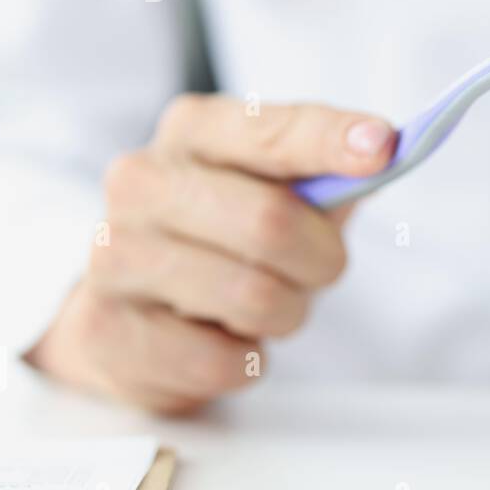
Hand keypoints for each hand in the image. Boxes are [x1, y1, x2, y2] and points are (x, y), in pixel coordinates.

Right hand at [26, 94, 393, 412]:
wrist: (140, 311)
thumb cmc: (229, 238)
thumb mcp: (284, 193)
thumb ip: (330, 174)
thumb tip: (385, 152)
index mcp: (193, 130)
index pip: (271, 130)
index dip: (330, 140)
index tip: (384, 148)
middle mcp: (140, 180)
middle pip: (269, 221)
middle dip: (321, 258)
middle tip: (323, 269)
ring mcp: (112, 253)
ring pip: (252, 295)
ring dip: (287, 312)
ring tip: (268, 305)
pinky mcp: (104, 328)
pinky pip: (219, 359)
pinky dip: (246, 360)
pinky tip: (223, 339)